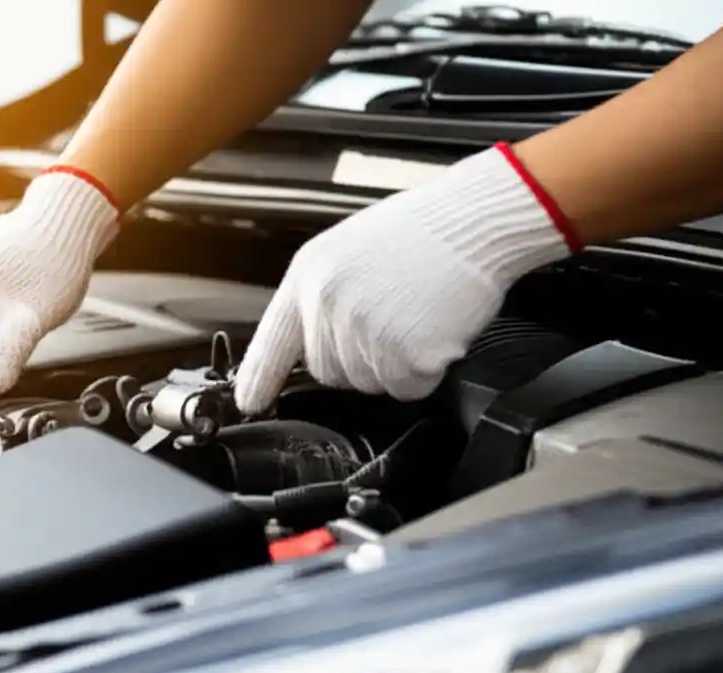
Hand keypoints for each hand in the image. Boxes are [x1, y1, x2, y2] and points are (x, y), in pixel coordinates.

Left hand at [234, 144, 575, 412]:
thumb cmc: (420, 232)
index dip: (259, 378)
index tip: (249, 401)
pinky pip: (406, 388)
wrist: (473, 222)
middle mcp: (328, 305)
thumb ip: (320, 296)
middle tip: (392, 318)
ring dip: (394, 364)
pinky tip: (432, 331)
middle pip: (328, 372)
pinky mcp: (405, 354)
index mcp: (309, 275)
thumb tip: (308, 343)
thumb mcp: (346, 251)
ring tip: (414, 316)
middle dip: (357, 359)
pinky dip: (424, 371)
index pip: (273, 342)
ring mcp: (365, 332)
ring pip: (368, 383)